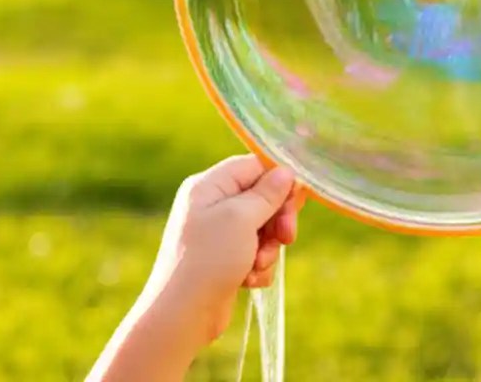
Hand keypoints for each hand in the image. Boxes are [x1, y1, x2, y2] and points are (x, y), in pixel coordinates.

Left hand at [89, 155, 305, 381]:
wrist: (182, 314)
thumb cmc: (209, 258)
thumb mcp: (242, 218)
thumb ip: (267, 192)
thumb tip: (285, 172)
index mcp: (209, 186)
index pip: (254, 166)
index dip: (279, 180)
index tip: (298, 199)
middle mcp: (212, 205)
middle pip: (263, 198)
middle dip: (277, 220)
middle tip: (286, 237)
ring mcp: (219, 233)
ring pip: (264, 228)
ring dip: (269, 248)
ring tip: (257, 265)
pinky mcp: (225, 258)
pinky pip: (256, 252)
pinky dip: (258, 265)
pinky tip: (248, 280)